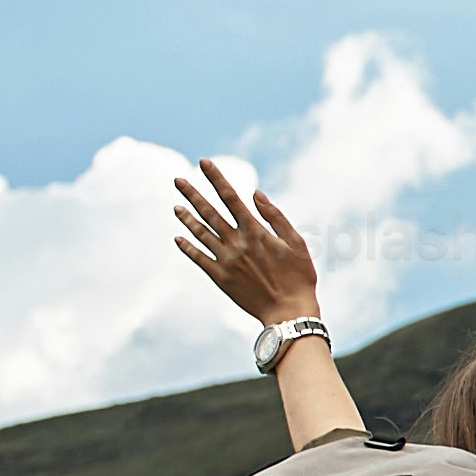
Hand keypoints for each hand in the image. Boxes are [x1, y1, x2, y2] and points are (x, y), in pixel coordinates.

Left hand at [172, 164, 320, 330]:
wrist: (289, 312)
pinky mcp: (221, 278)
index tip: (204, 163)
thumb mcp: (297, 242)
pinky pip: (200, 258)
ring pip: (201, 233)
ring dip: (187, 218)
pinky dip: (188, 247)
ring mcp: (226, 260)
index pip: (230, 197)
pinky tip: (179, 238)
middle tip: (177, 180)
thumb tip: (255, 194)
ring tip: (176, 206)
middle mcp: (237, 242)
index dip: (216, 178)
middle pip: (209, 212)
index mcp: (255, 231)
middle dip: (193, 194)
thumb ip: (275, 217)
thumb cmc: (299, 277)